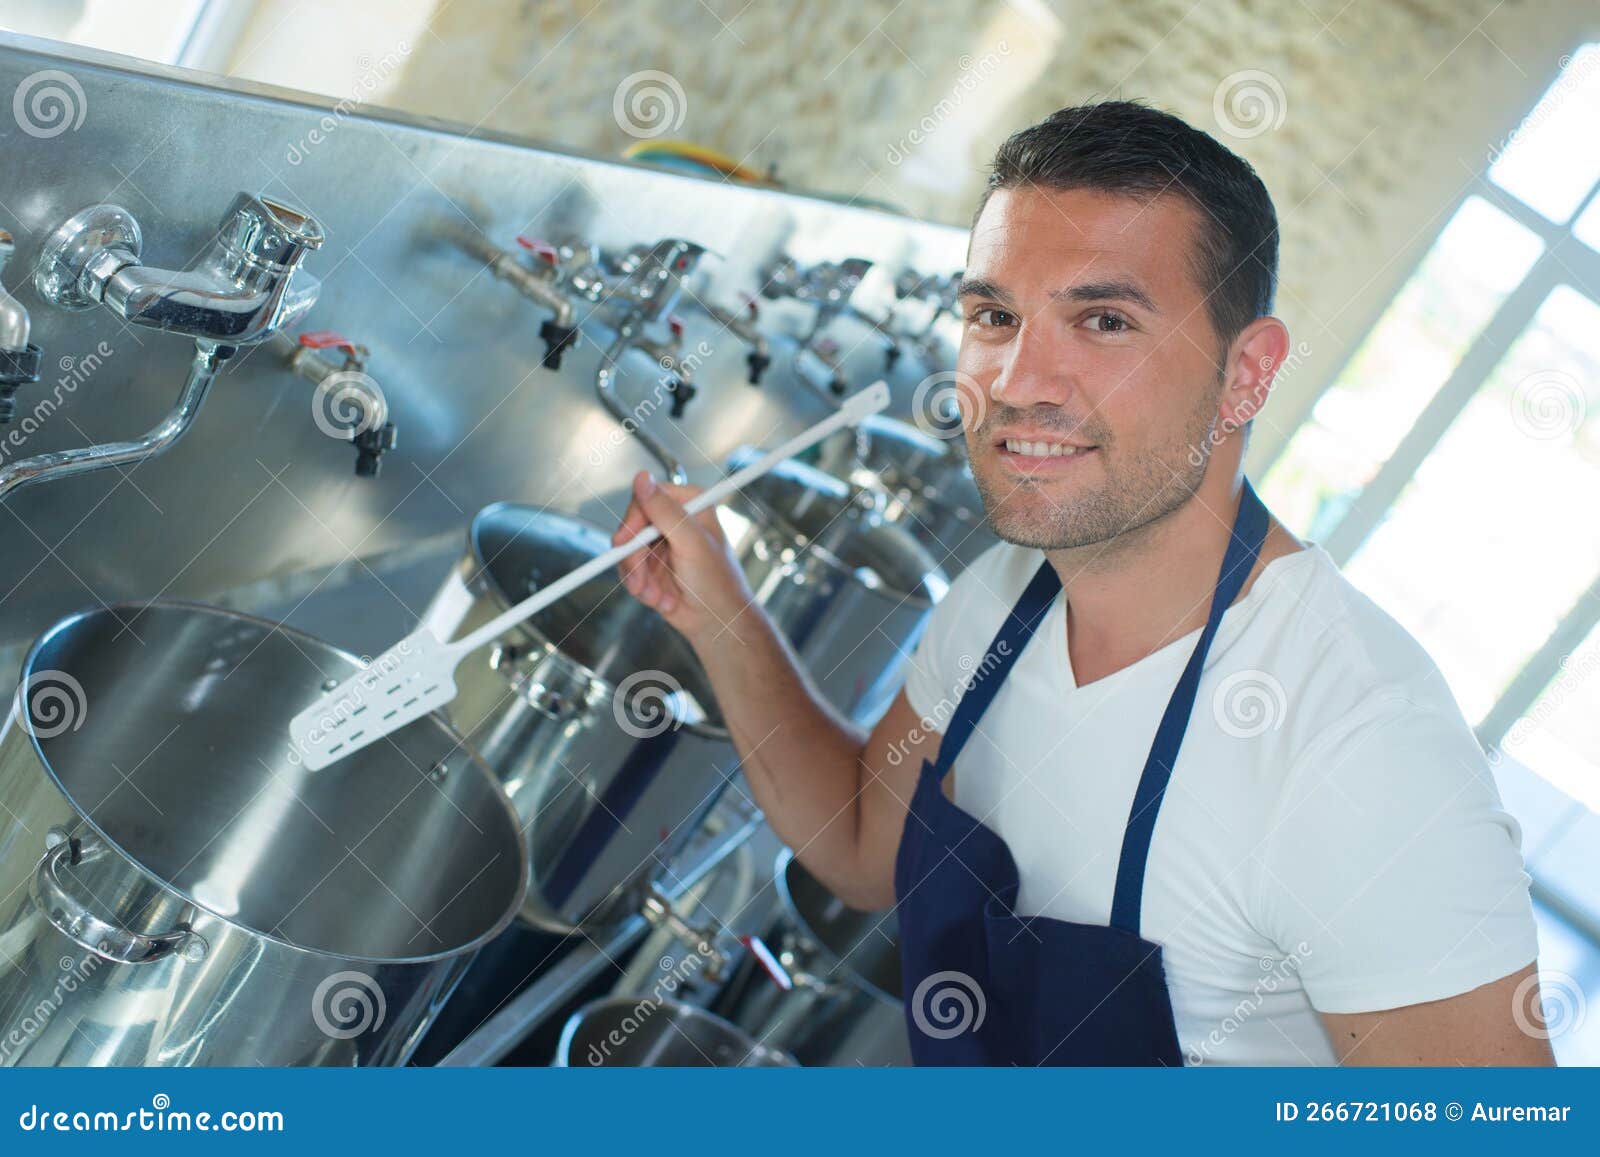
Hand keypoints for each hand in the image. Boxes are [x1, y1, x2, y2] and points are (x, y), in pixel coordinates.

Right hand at [612, 470, 756, 644]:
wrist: (717, 623)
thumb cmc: (717, 584)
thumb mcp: (691, 542)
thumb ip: (665, 511)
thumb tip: (642, 477)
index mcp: (691, 505)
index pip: (648, 497)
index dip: (633, 521)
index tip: (625, 542)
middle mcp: (675, 521)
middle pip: (633, 527)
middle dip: (635, 559)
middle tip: (640, 581)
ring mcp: (662, 545)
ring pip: (627, 552)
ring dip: (638, 579)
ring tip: (657, 596)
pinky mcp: (653, 566)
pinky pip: (629, 571)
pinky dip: (641, 588)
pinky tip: (660, 599)